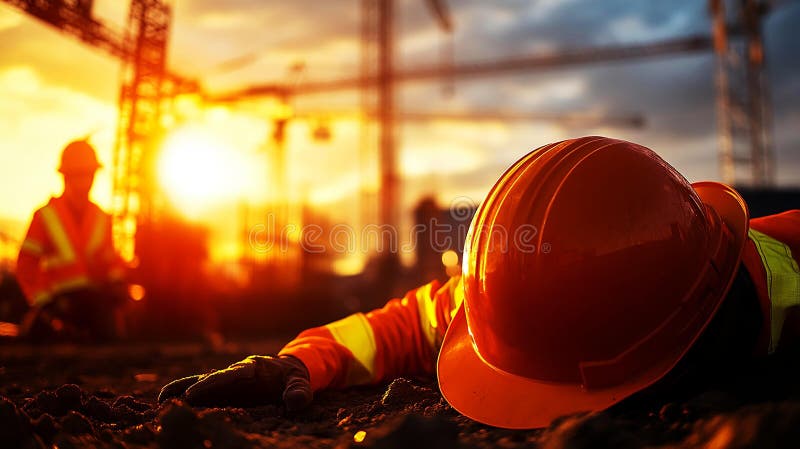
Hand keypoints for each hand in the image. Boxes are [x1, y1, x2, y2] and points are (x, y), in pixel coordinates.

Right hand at [157, 355, 311, 410]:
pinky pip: (202, 391)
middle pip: (211, 378)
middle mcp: (236, 372)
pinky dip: (185, 395)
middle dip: (194, 387)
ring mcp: (228, 381)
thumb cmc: (293, 377)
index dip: (215, 382)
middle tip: (172, 399)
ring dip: (182, 390)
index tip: (197, 391)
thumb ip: (299, 391)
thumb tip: (296, 402)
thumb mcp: (300, 382)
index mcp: (254, 368)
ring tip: (161, 400)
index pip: (233, 374)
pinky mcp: (223, 389)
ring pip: (201, 382)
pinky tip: (167, 404)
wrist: (288, 371)